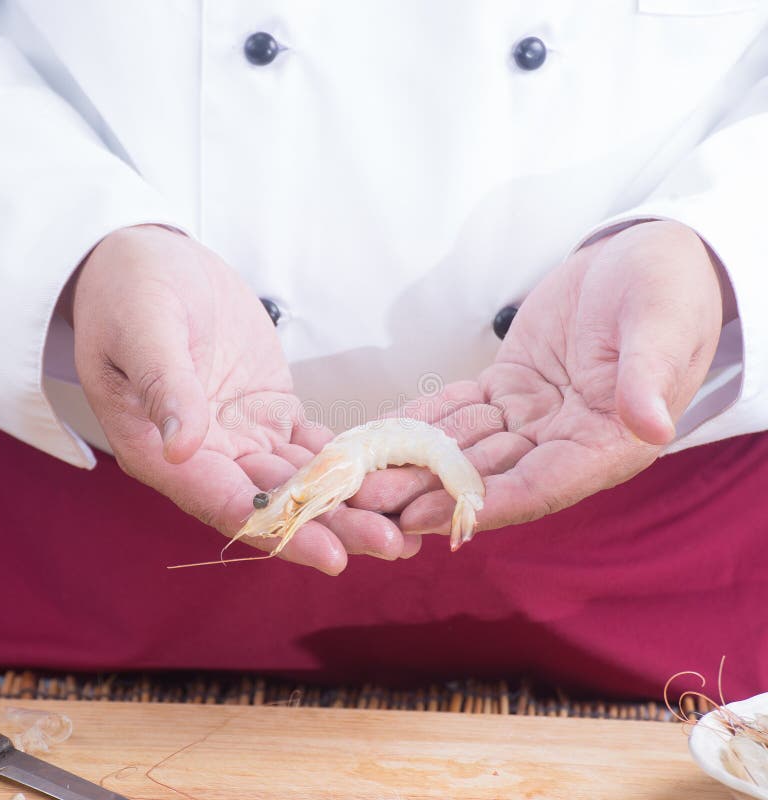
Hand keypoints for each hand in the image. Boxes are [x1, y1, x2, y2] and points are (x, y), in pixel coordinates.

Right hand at [72, 225, 418, 572]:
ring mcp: (245, 438)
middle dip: (336, 527)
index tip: (332, 556)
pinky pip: (317, 446)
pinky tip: (394, 474)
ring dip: (353, 503)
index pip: (227, 504)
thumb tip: (182, 448)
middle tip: (395, 545)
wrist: (150, 263)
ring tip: (409, 525)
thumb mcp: (142, 330)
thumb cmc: (130, 292)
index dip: (281, 532)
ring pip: (304, 483)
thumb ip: (164, 386)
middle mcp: (208, 458)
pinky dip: (354, 462)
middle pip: (277, 505)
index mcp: (163, 452)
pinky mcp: (272, 414)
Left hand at [352, 221, 726, 535]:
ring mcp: (534, 417)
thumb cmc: (668, 289)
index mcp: (606, 443)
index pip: (537, 486)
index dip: (480, 503)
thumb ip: (649, 377)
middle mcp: (565, 441)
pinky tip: (378, 435)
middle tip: (365, 503)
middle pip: (487, 477)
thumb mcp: (661, 325)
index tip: (425, 515)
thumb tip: (652, 427)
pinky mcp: (509, 389)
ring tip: (356, 477)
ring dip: (410, 463)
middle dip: (424, 490)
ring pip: (464, 448)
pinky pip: (458, 411)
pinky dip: (419, 423)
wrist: (646, 258)